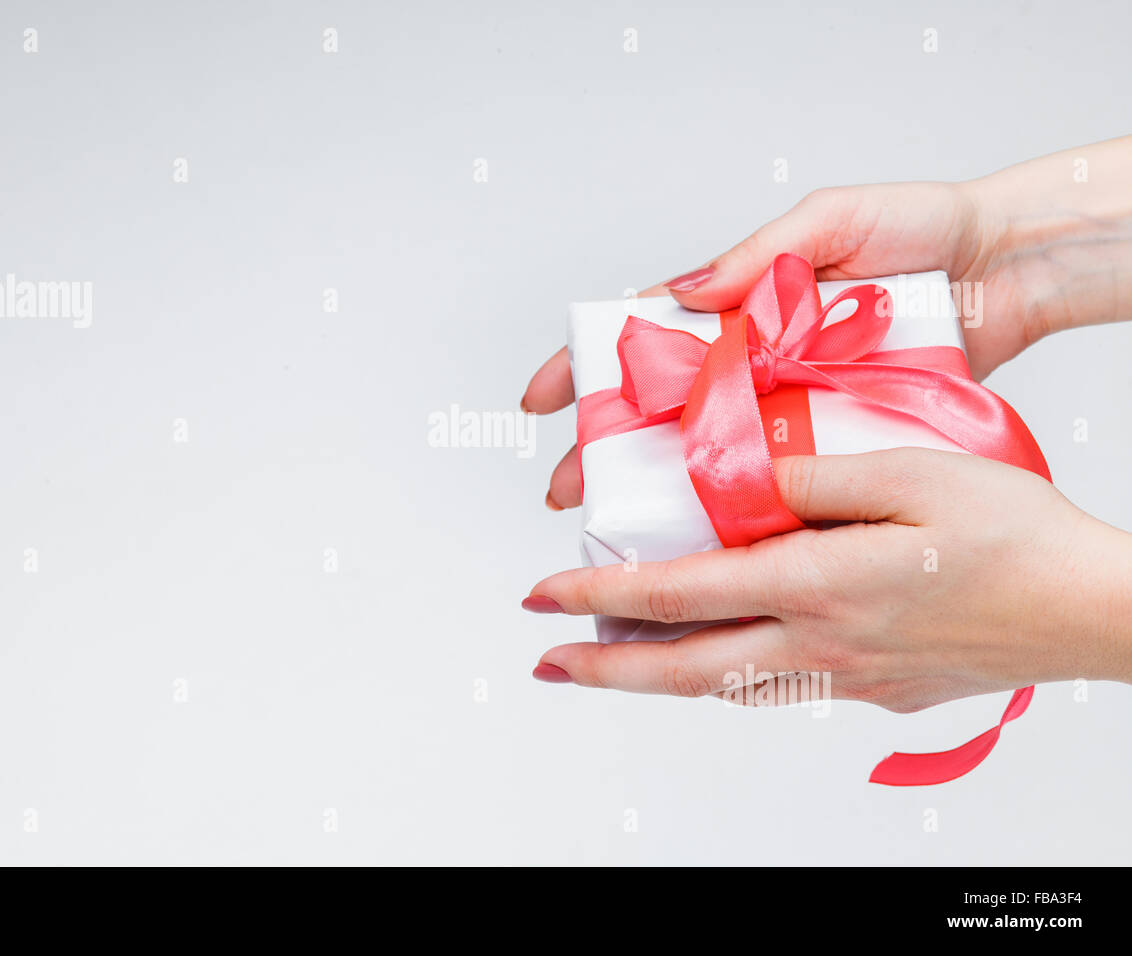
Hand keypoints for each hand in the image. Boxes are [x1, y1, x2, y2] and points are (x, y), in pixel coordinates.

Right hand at [523, 136, 1131, 510]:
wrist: (1006, 271)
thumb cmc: (918, 230)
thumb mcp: (831, 222)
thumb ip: (760, 255)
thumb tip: (686, 292)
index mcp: (738, 308)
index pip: (642, 338)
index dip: (584, 366)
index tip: (540, 397)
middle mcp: (754, 363)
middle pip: (661, 411)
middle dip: (605, 453)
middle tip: (568, 495)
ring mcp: (792, 404)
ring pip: (713, 454)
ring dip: (664, 493)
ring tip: (625, 534)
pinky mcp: (837, 437)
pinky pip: (784, 476)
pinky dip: (746, 508)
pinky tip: (713, 540)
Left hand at [524, 448, 1131, 708]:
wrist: (1090, 610)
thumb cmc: (1017, 537)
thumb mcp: (914, 472)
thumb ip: (816, 474)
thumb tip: (747, 476)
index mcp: (819, 584)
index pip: (680, 595)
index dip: (601, 597)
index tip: (545, 594)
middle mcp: (820, 644)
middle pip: (682, 669)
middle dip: (602, 667)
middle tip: (544, 660)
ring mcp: (846, 677)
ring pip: (724, 688)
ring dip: (655, 679)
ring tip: (607, 664)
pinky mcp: (873, 691)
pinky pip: (776, 688)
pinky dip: (723, 678)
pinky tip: (713, 659)